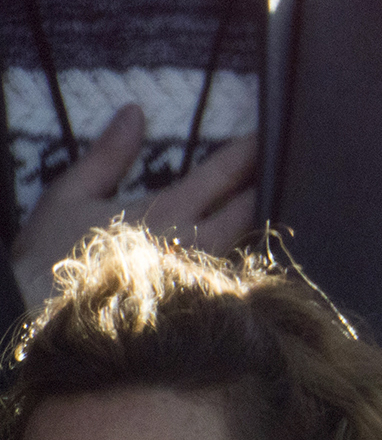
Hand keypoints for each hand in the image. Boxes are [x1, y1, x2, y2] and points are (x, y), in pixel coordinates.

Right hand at [10, 105, 257, 307]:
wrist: (42, 327)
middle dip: (266, 185)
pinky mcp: (194, 305)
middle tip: (281, 166)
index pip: (223, 174)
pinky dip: (240, 252)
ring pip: (245, 242)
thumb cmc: (48, 259)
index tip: (270, 135)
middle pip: (250, 209)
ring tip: (265, 199)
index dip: (251, 152)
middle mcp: (195, 245)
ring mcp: (199, 278)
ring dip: (256, 219)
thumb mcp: (68, 198)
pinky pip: (229, 273)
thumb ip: (107, 155)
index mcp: (167, 212)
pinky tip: (240, 244)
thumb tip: (135, 112)